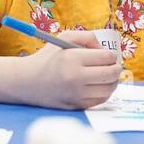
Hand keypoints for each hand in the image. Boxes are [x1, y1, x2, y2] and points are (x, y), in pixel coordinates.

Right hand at [0, 31, 122, 108]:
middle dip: (116, 68)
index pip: (106, 57)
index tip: (109, 56)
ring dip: (113, 81)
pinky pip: (101, 100)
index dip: (111, 55)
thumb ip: (88, 37)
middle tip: (114, 66)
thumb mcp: (65, 38)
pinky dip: (104, 92)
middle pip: (111, 74)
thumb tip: (106, 50)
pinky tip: (98, 85)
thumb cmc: (48, 57)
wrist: (27, 82)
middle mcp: (75, 78)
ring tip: (107, 75)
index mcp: (72, 59)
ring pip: (109, 89)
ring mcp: (76, 95)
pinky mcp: (76, 106)